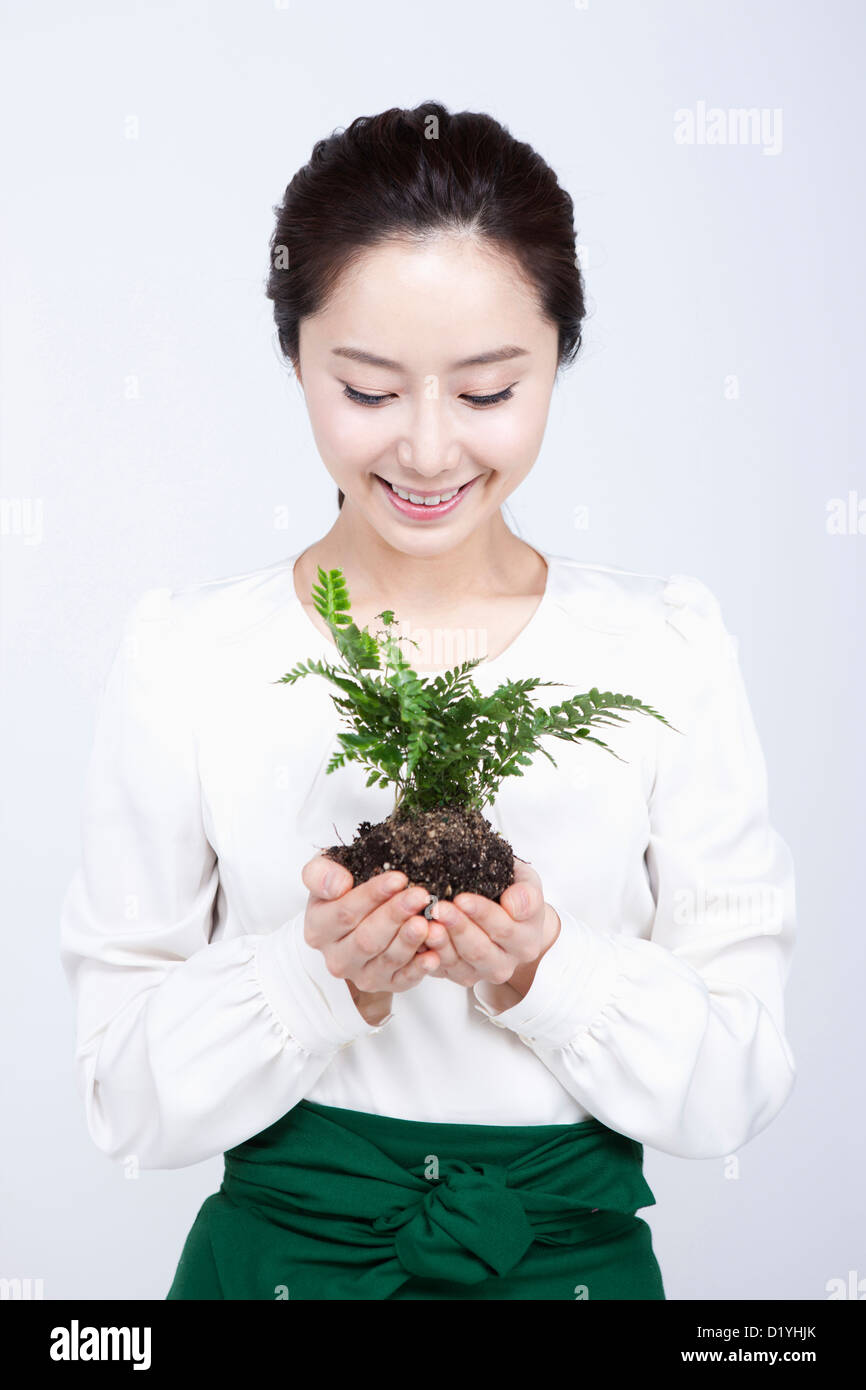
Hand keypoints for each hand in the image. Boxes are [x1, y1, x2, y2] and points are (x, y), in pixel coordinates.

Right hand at [301, 855, 439, 1022]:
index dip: (372, 895)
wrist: (359, 917)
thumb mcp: (324, 873)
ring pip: (387, 959)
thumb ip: (320, 875)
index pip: (344, 913)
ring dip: (409, 941)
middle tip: (420, 896)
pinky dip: (419, 968)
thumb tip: (337, 885)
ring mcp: (361, 974)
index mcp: (318, 929)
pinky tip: (433, 955)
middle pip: (367, 939)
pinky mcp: (386, 985)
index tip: (398, 878)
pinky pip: (403, 980)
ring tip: (427, 922)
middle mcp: (337, 958)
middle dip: (395, 915)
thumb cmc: (344, 891)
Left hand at [420, 857, 560, 997]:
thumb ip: (527, 894)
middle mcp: (506, 963)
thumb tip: (514, 904)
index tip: (462, 898)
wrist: (508, 918)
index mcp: (526, 941)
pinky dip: (429, 955)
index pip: (504, 929)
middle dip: (457, 927)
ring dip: (440, 944)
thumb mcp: (527, 884)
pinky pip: (443, 969)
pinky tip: (418, 938)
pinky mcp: (460, 976)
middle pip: (479, 950)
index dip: (482, 914)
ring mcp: (481, 973)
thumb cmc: (513, 895)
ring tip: (426, 924)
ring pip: (459, 963)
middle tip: (438, 908)